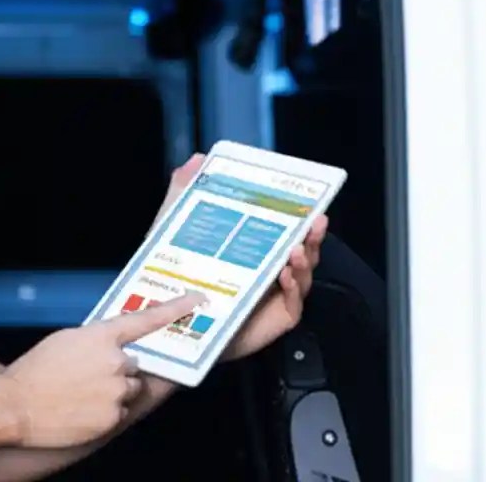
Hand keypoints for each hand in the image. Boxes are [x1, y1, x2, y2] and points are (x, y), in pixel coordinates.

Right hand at [0, 293, 201, 448]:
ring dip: (112, 391)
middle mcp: (114, 361)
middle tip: (87, 377)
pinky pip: (119, 411)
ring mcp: (116, 390)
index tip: (197, 300)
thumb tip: (110, 344)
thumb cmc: (35, 372)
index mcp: (101, 336)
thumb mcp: (65, 341)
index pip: (146, 319)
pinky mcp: (114, 416)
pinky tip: (81, 410)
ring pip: (128, 388)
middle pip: (133, 363)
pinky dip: (104, 412)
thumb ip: (94, 339)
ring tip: (81, 395)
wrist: (16, 406)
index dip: (175, 308)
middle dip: (117, 369)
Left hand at [154, 153, 328, 362]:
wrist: (169, 325)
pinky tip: (284, 275)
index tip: (309, 202)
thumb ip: (183, 193)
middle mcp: (269, 271)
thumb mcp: (173, 229)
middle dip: (312, 235)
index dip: (300, 217)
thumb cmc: (176, 278)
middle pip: (302, 250)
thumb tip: (196, 159)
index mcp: (255, 249)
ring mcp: (274, 296)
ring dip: (305, 261)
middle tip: (316, 220)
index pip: (285, 230)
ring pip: (302, 275)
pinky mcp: (274, 321)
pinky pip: (292, 304)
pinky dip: (293, 289)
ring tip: (298, 248)